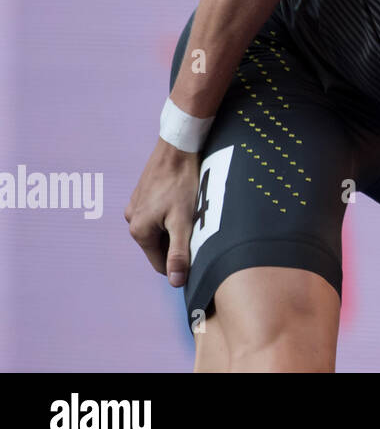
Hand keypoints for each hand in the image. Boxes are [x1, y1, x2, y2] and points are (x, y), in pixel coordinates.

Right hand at [125, 138, 199, 287]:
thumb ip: (179, 253)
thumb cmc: (182, 183)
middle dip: (178, 241)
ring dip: (175, 226)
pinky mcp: (142, 193)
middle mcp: (131, 219)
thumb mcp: (183, 221)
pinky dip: (170, 212)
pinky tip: (185, 200)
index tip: (199, 254)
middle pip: (159, 245)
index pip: (160, 263)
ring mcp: (135, 205)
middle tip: (198, 226)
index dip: (180, 263)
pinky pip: (157, 212)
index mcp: (139, 231)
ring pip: (159, 228)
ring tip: (192, 211)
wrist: (178, 146)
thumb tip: (174, 282)